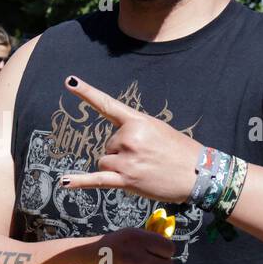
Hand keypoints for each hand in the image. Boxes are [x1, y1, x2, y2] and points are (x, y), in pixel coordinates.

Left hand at [56, 76, 200, 202]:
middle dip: (122, 153)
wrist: (199, 174)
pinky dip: (79, 182)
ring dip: (118, 168)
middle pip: (108, 145)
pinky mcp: (126, 180)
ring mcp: (126, 159)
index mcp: (137, 121)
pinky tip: (63, 181)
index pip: (107, 104)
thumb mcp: (158, 130)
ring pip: (104, 161)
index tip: (70, 81)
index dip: (87, 92)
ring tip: (143, 170)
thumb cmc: (180, 151)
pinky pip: (97, 180)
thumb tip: (115, 144)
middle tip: (147, 158)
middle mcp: (129, 138)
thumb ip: (134, 131)